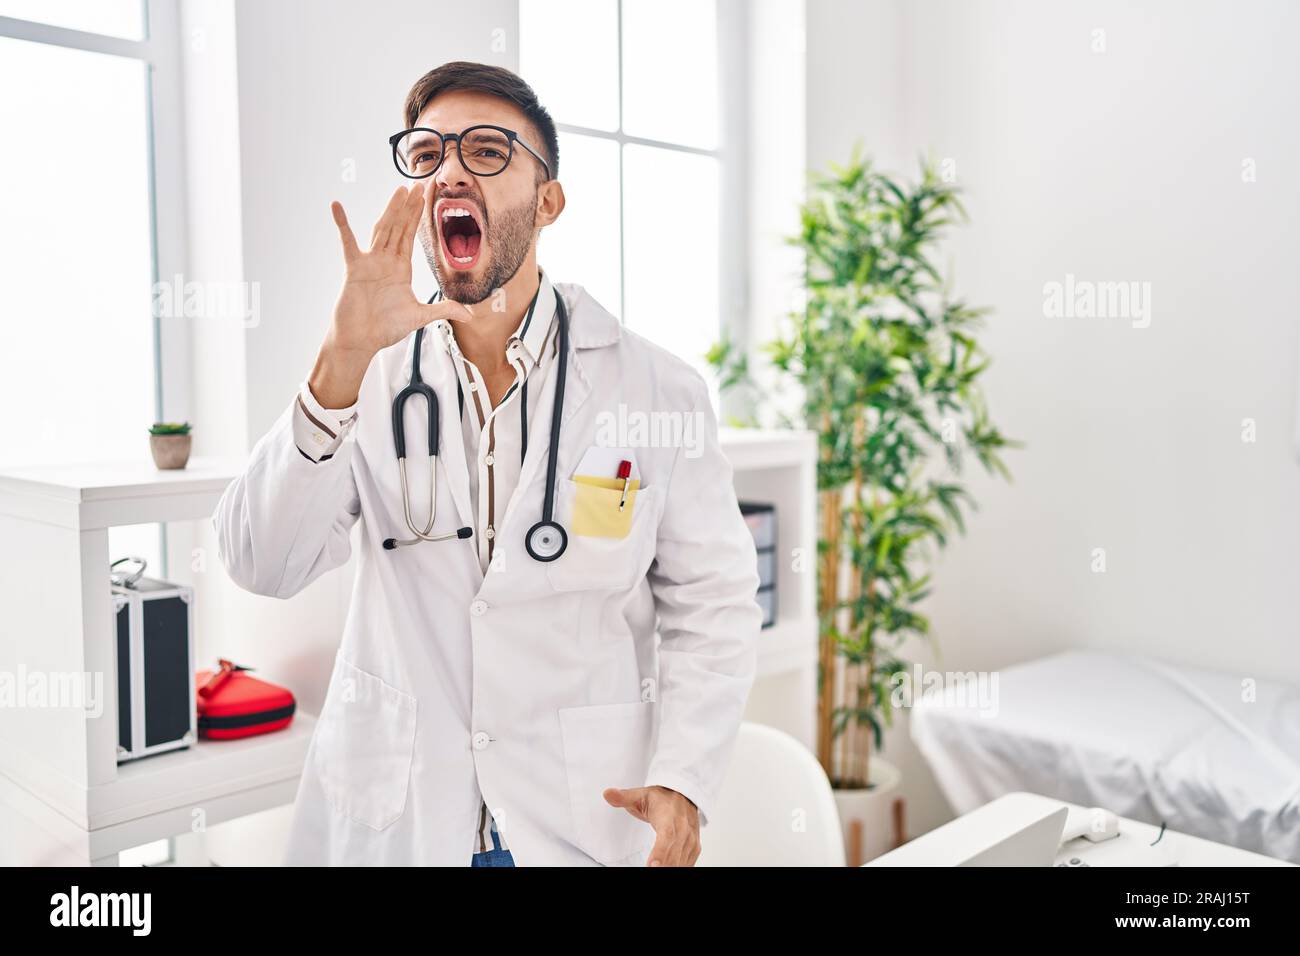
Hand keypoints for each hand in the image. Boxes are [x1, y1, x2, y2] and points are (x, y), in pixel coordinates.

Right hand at [327, 183, 470, 356]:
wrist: (361, 341)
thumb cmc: (385, 329)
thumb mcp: (419, 316)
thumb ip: (443, 310)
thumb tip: (469, 314)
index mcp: (400, 268)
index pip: (411, 235)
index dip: (419, 215)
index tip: (426, 196)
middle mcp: (386, 261)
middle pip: (399, 226)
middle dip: (409, 205)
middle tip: (418, 182)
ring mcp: (369, 262)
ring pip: (382, 229)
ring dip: (391, 209)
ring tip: (400, 190)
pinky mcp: (354, 268)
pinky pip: (348, 242)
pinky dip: (342, 224)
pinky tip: (337, 206)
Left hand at [603, 785, 699, 866]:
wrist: (684, 796)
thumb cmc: (662, 798)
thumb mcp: (641, 795)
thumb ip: (624, 797)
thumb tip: (607, 793)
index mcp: (670, 817)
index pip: (667, 836)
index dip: (661, 852)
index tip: (652, 865)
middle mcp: (683, 830)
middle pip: (674, 854)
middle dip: (663, 866)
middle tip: (648, 870)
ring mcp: (690, 840)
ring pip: (681, 862)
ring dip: (669, 868)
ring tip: (652, 869)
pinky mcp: (694, 849)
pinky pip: (686, 864)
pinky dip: (676, 868)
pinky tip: (663, 869)